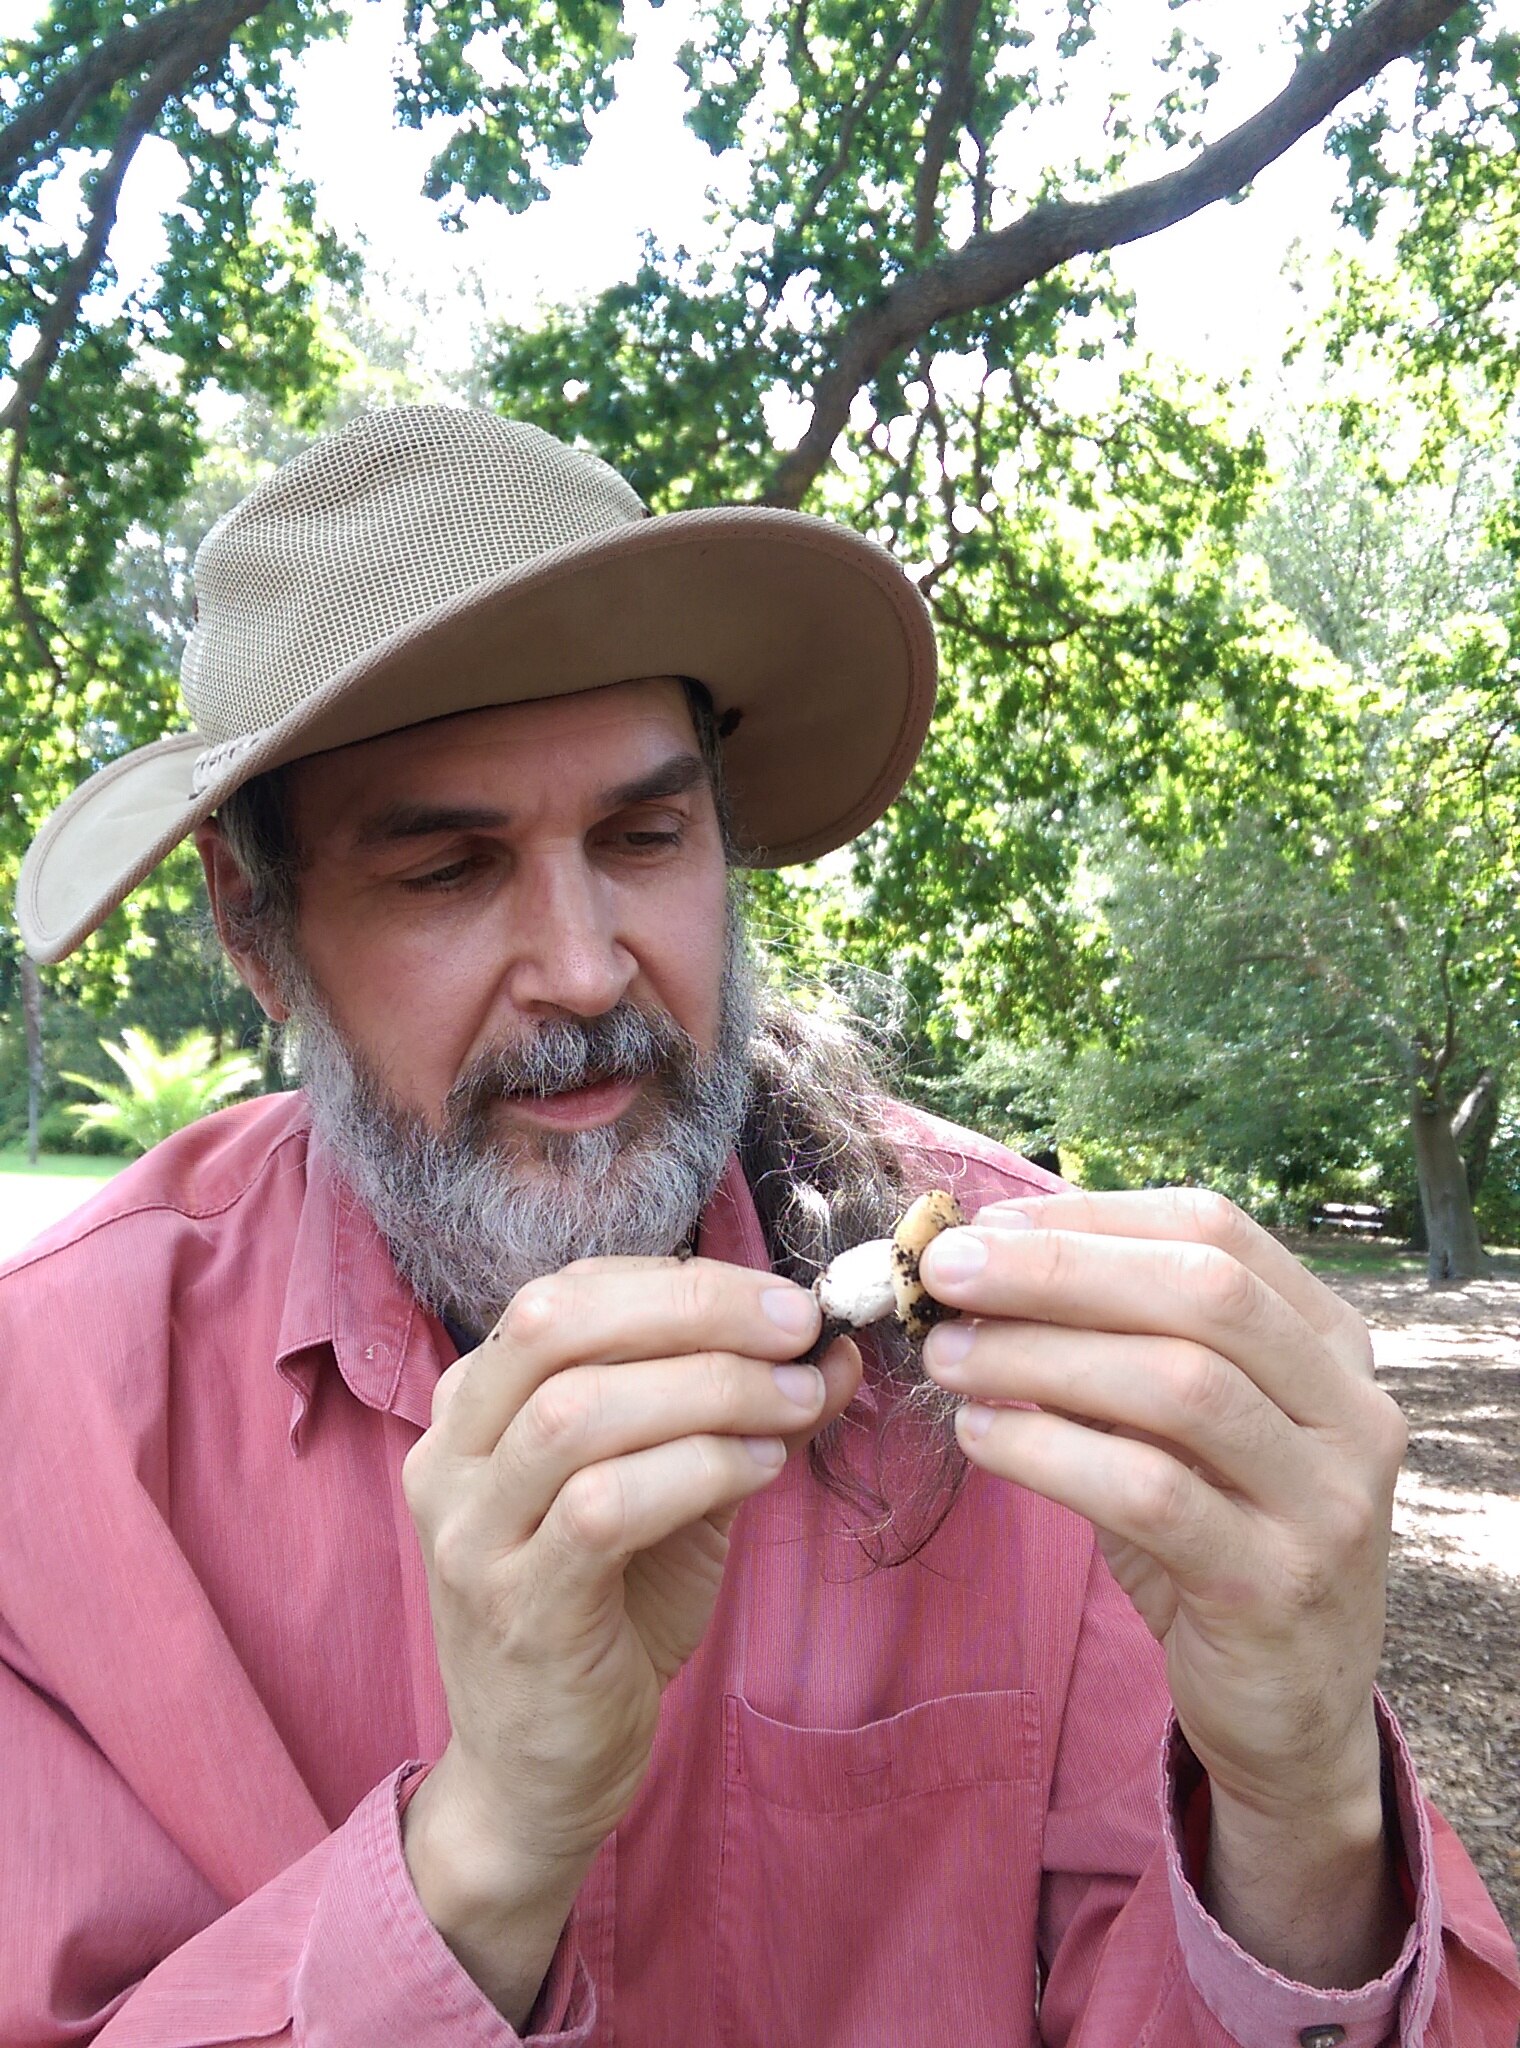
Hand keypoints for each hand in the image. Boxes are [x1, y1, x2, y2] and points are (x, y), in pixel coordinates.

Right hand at [401, 1255, 857, 1890]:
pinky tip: (761, 1468)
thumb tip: (830, 1346)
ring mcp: (470, 1532)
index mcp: (475, 1404)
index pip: (568, 1293)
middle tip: (796, 1326)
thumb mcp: (675, 1491)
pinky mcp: (514, 1608)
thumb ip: (737, 1413)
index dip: (681, 1281)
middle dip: (693, 1310)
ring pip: (578, 1411)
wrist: (537, 1773)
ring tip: (794, 1403)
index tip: (781, 1298)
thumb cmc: (608, 1615)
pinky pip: (603, 1507)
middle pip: (558, 1326)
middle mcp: (449, 1454)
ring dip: (710, 1390)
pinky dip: (697, 1469)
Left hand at [919, 1189, 1409, 1983]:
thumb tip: (981, 1255)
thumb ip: (1111, 1342)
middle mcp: (1351, 1410)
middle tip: (945, 1270)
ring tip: (946, 1355)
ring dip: (1039, 1356)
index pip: (1216, 1231)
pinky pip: (1149, 1493)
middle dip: (1058, 1269)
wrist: (1293, 1706)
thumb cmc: (1213, 1532)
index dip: (1093, 1216)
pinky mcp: (1273, 1586)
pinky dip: (1049, 1451)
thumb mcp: (1177, 1424)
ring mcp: (1325, 1501)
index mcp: (1328, 1343)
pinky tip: (980, 1435)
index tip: (988, 1223)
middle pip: (1203, 1293)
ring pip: (1178, 1385)